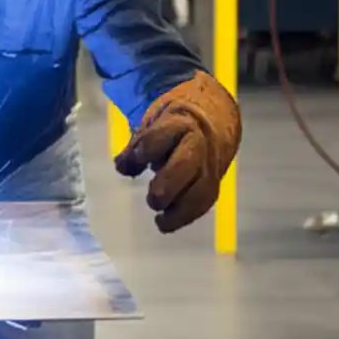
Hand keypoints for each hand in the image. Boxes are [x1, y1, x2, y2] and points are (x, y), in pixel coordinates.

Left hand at [113, 72, 240, 233]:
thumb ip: (138, 143)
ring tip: (160, 222)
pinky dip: (187, 215)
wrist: (216, 116)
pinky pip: (205, 200)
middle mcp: (199, 144)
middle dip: (169, 185)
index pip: (165, 134)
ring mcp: (209, 164)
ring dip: (181, 211)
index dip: (147, 150)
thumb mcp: (155, 119)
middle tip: (153, 199)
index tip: (129, 163)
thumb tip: (123, 167)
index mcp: (181, 122)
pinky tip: (169, 222)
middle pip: (187, 165)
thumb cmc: (178, 120)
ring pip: (202, 189)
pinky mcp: (214, 181)